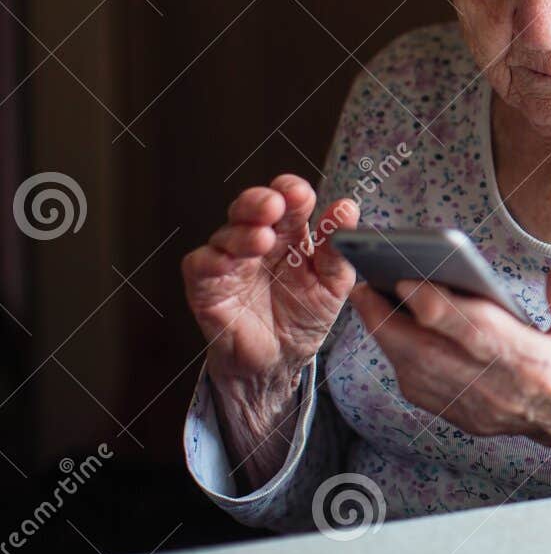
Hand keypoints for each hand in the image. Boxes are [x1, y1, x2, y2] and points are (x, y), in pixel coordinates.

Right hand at [181, 174, 358, 486]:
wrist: (279, 361)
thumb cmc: (304, 317)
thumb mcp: (332, 284)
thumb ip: (337, 248)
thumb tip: (347, 208)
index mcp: (291, 235)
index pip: (288, 202)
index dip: (292, 192)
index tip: (300, 193)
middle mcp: (258, 241)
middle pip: (251, 208)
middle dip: (260, 201)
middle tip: (274, 205)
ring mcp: (231, 261)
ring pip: (227, 233)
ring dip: (243, 232)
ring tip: (263, 239)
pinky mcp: (206, 285)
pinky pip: (201, 265)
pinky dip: (212, 259)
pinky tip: (227, 261)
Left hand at [349, 256, 550, 488]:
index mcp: (534, 365)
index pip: (474, 333)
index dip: (435, 305)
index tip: (405, 276)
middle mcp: (500, 392)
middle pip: (430, 356)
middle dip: (388, 321)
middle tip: (363, 285)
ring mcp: (481, 410)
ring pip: (417, 375)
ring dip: (387, 339)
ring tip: (369, 302)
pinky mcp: (471, 419)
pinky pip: (423, 390)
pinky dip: (400, 360)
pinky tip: (391, 333)